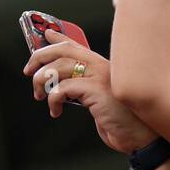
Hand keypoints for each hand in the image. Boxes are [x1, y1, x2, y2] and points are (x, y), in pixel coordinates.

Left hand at [23, 31, 156, 153]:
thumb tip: (59, 84)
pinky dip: (53, 100)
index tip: (44, 34)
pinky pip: (63, 88)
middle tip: (29, 71)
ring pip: (59, 67)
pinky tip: (56, 112)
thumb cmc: (122, 120)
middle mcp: (103, 66)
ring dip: (42, 82)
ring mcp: (100, 76)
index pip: (77, 44)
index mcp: (104, 66)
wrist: (141, 136)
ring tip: (40, 96)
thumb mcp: (100, 100)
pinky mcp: (97, 90)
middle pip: (64, 50)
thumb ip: (84, 88)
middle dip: (40, 57)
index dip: (58, 37)